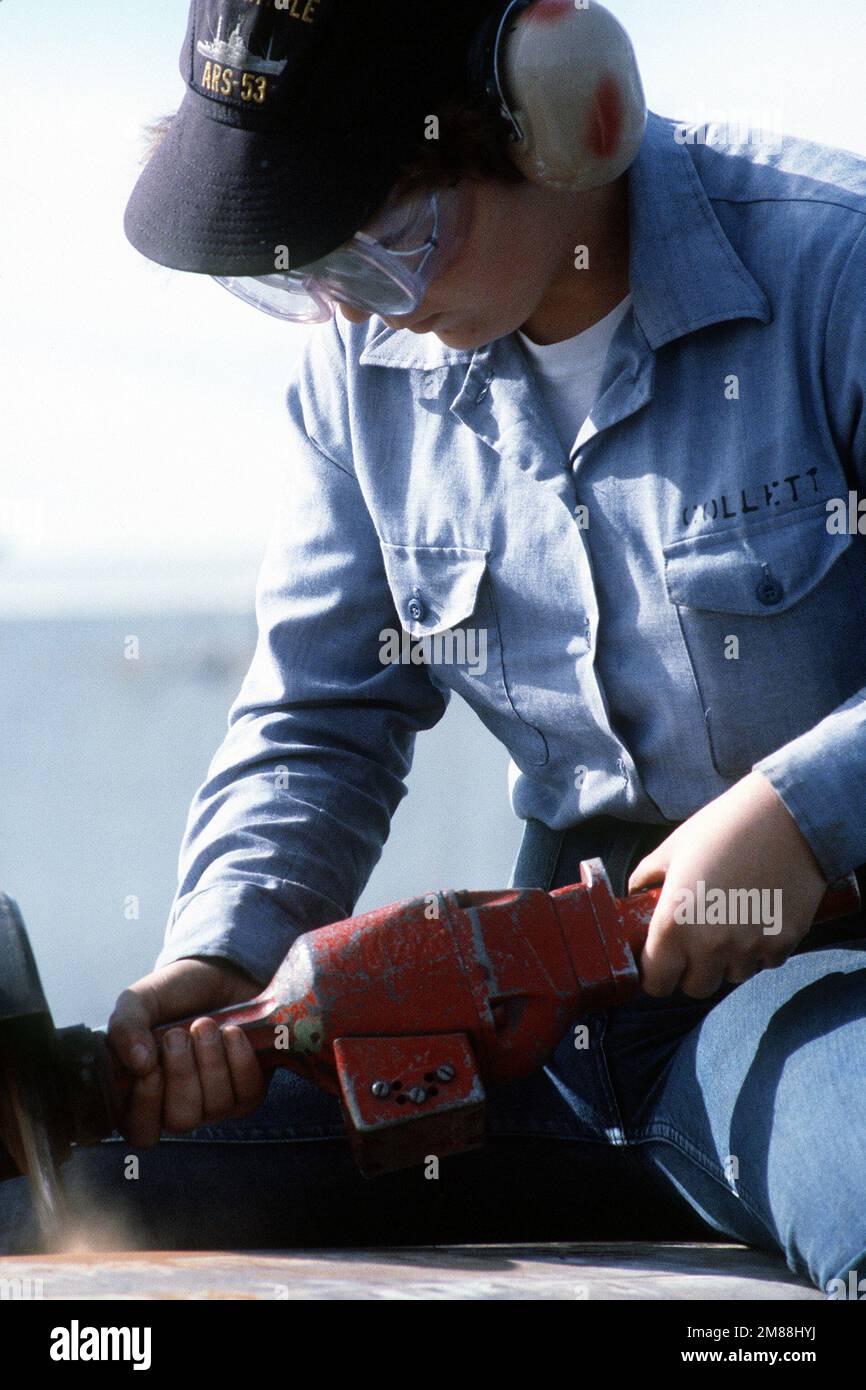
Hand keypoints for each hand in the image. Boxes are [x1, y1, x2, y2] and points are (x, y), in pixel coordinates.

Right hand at [107, 958, 267, 1146]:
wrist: (219, 973)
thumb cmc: (172, 995)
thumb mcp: (139, 1002)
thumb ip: (125, 1028)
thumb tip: (139, 1064)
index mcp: (144, 1093)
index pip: (141, 1131)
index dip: (146, 1107)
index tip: (150, 1068)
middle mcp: (179, 1104)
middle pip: (182, 1120)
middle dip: (182, 1076)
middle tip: (178, 1035)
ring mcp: (215, 1102)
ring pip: (216, 1107)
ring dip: (210, 1061)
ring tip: (205, 1024)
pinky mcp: (248, 1091)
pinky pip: (248, 1094)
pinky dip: (240, 1061)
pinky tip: (232, 1033)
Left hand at [628, 772, 827, 998]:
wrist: (785, 816)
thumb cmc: (723, 827)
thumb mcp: (673, 848)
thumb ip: (648, 875)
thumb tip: (635, 890)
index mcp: (674, 923)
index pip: (656, 981)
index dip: (656, 975)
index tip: (661, 964)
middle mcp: (709, 944)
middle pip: (695, 988)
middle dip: (692, 972)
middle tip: (695, 946)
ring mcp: (748, 947)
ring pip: (732, 976)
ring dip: (728, 961)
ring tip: (730, 925)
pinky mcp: (782, 942)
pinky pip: (765, 962)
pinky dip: (760, 950)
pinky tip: (758, 918)